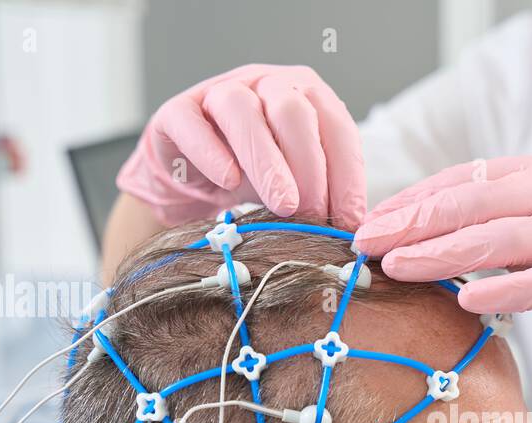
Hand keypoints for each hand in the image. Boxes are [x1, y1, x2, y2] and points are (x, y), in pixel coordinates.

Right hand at [116, 64, 365, 228]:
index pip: (335, 126)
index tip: (348, 220)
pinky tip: (228, 182)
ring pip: (242, 110)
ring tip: (282, 206)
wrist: (193, 177)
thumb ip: (322, 195)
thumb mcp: (296, 184)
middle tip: (314, 214)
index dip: (346, 175)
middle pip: (292, 112)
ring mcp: (219, 92)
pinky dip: (211, 152)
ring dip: (267, 161)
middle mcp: (266, 84)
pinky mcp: (178, 113)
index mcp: (306, 96)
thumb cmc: (254, 176)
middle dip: (309, 167)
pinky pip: (191, 123)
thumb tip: (353, 230)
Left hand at [353, 155, 531, 390]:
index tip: (367, 226)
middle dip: (413, 224)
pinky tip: (467, 300)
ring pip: (501, 239)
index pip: (458, 180)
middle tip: (367, 244)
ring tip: (400, 268)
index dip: (409, 202)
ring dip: (444, 255)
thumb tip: (407, 241)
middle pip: (472, 203)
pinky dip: (504, 290)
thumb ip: (483, 225)